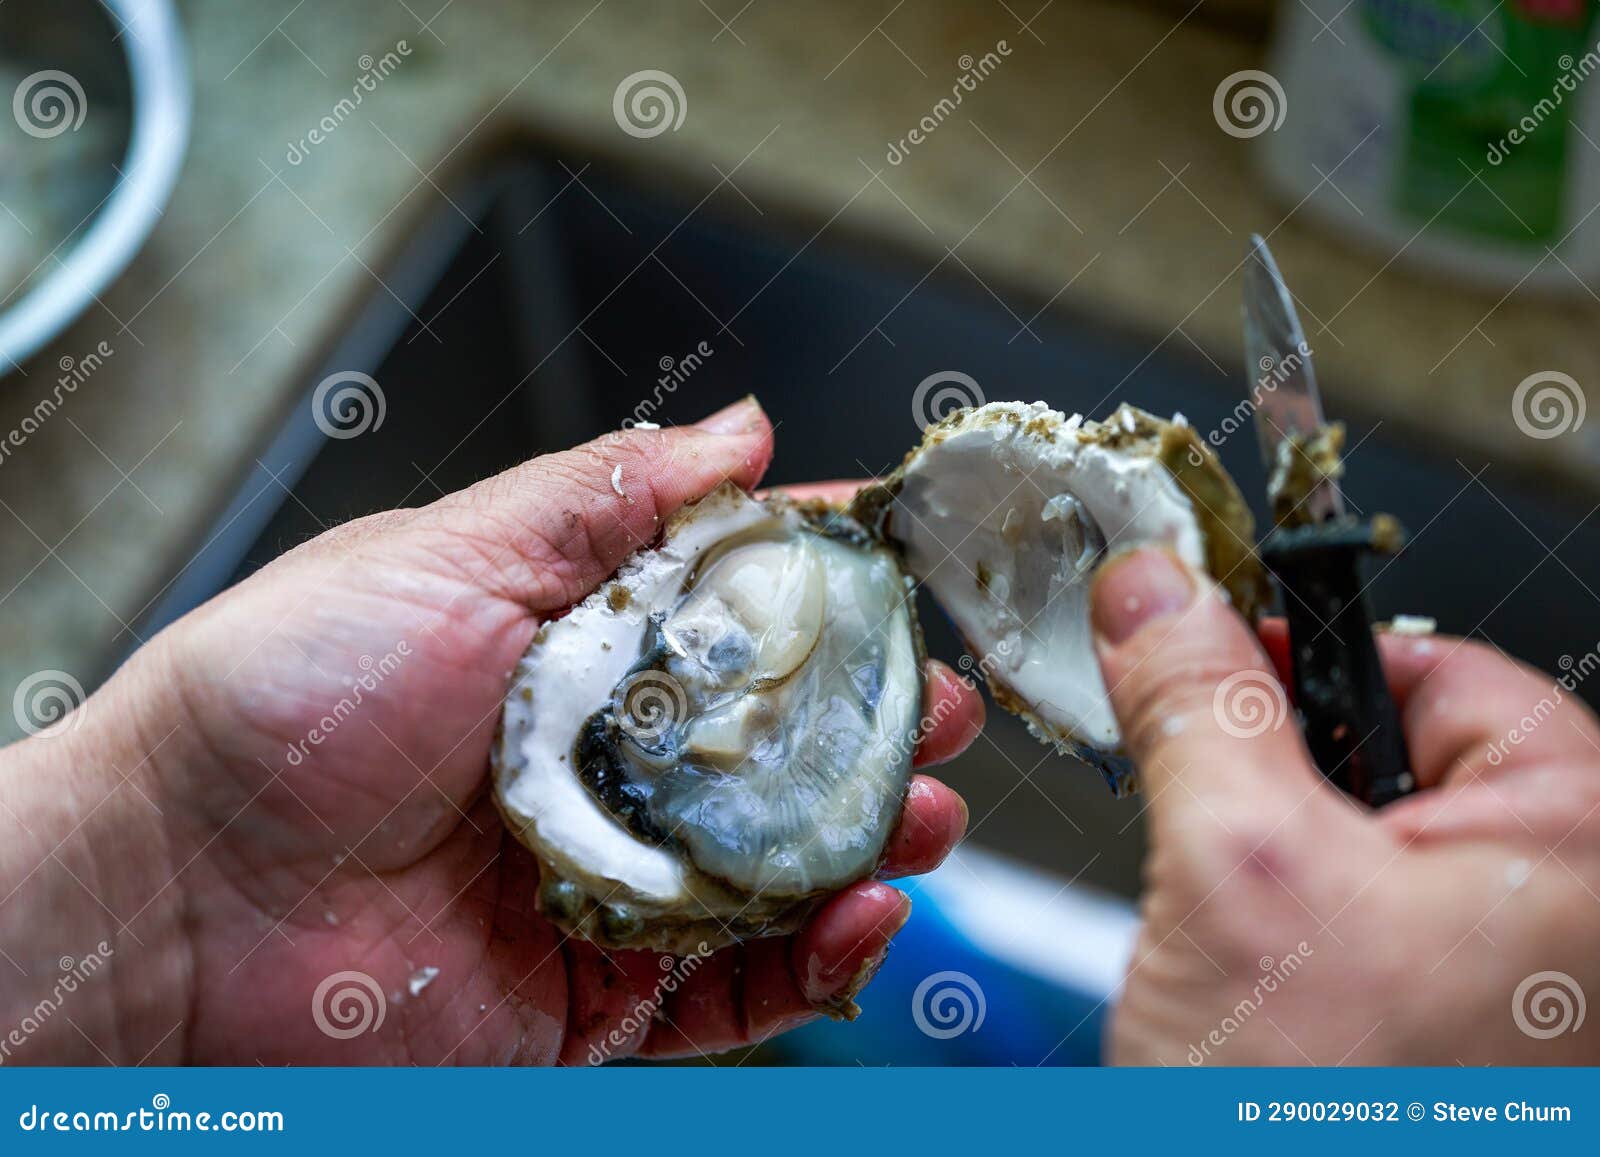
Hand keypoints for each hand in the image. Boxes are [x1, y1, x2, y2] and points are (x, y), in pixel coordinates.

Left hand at [0, 399, 979, 1064]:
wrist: (171, 890)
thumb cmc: (281, 701)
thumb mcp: (447, 554)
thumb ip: (602, 497)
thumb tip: (741, 426)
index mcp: (573, 650)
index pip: (732, 610)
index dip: (827, 587)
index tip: (909, 563)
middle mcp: (604, 766)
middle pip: (778, 748)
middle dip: (876, 723)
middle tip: (946, 702)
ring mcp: (609, 884)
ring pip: (780, 869)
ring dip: (872, 840)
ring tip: (932, 811)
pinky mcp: (599, 997)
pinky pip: (737, 988)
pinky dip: (817, 962)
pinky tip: (864, 914)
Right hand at [1092, 546, 1599, 1064]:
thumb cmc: (1332, 1125)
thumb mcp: (1238, 872)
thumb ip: (1198, 699)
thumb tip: (1154, 589)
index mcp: (1585, 834)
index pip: (1433, 657)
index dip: (1298, 660)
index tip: (1207, 678)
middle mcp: (1579, 907)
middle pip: (1389, 752)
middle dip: (1274, 787)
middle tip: (1232, 860)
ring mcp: (1524, 983)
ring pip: (1361, 845)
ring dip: (1271, 871)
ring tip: (1251, 956)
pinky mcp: (1463, 1032)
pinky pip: (1362, 929)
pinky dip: (1289, 936)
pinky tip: (1263, 998)